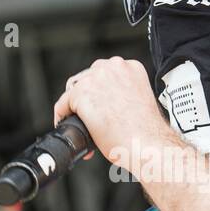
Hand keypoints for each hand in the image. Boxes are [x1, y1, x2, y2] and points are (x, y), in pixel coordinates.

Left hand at [53, 56, 176, 177]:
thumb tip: (107, 105)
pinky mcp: (81, 93)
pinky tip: (69, 126)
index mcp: (131, 68)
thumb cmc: (147, 131)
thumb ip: (123, 95)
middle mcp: (114, 67)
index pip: (104, 74)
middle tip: (90, 118)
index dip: (99, 93)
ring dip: (75, 107)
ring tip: (82, 124)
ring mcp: (96, 78)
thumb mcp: (138, 102)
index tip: (99, 106)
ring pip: (73, 90)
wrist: (147, 143)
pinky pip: (63, 104)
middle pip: (87, 78)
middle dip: (86, 98)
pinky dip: (62, 117)